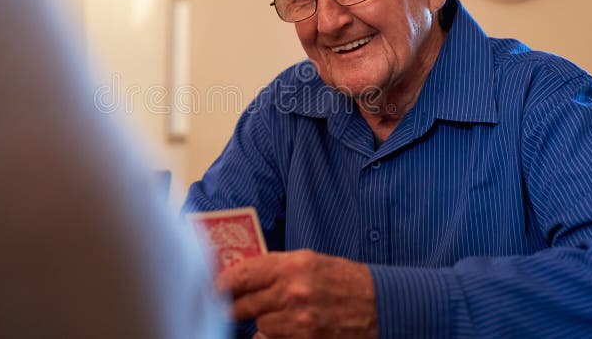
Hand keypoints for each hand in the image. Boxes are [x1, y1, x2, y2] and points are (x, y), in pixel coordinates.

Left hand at [216, 249, 376, 337]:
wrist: (380, 304)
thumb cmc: (343, 279)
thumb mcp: (310, 261)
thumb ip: (275, 267)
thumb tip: (240, 275)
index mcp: (293, 266)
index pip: (242, 275)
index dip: (222, 282)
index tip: (211, 287)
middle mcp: (293, 293)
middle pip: (243, 304)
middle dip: (235, 306)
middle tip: (231, 305)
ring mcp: (299, 322)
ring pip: (259, 327)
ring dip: (262, 323)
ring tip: (280, 315)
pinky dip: (275, 337)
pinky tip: (289, 328)